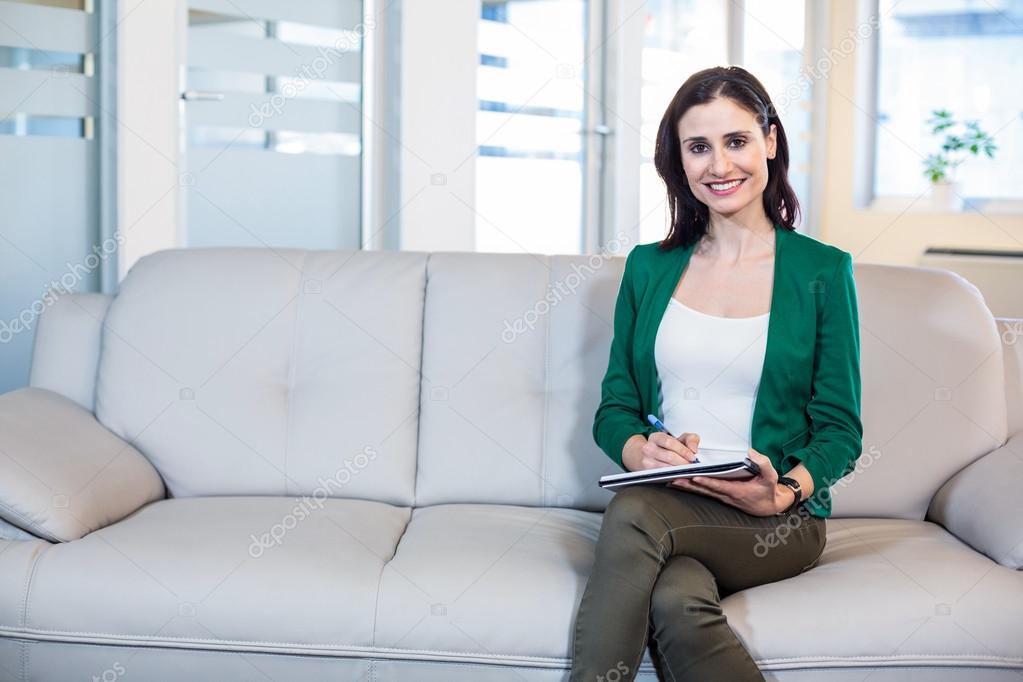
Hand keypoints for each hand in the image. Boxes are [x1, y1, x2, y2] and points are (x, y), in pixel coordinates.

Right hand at [624, 431, 700, 471]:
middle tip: (693, 466)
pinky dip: (673, 477)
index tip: (693, 457)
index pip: (670, 442)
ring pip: (666, 467)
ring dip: (679, 471)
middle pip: (669, 456)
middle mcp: (648, 448)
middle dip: (683, 462)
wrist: (645, 456)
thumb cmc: (665, 448)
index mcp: (656, 437)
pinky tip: (680, 476)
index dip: (683, 450)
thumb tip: (694, 449)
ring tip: (688, 471)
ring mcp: (646, 461)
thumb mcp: (678, 439)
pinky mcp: (647, 473)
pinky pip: (662, 476)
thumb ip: (690, 439)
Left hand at [668, 447, 787, 516]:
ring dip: (686, 486)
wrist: (769, 506)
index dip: (707, 482)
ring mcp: (721, 496)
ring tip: (671, 479)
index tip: (696, 477)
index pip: (719, 485)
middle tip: (674, 478)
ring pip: (701, 491)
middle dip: (689, 484)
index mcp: (737, 491)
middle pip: (705, 489)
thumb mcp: (771, 477)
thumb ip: (764, 464)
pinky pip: (702, 491)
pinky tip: (679, 483)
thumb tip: (751, 452)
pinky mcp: (719, 495)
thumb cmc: (768, 490)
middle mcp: (726, 495)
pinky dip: (691, 488)